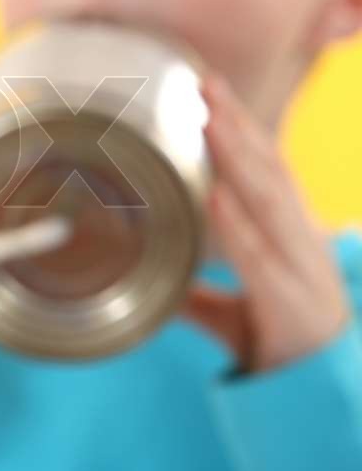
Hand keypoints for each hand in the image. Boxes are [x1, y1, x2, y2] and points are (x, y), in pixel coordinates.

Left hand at [183, 73, 349, 372]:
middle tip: (203, 80)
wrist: (319, 391)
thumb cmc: (278, 339)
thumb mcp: (226, 309)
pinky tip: (214, 195)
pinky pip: (259, 255)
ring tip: (208, 119)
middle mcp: (296, 238)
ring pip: (268, 200)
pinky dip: (236, 224)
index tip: (208, 88)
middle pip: (266, 169)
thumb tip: (151, 280)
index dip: (238, 126)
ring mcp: (298, 265)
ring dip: (237, 155)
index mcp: (285, 233)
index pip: (262, 167)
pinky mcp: (290, 298)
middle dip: (236, 123)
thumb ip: (192, 292)